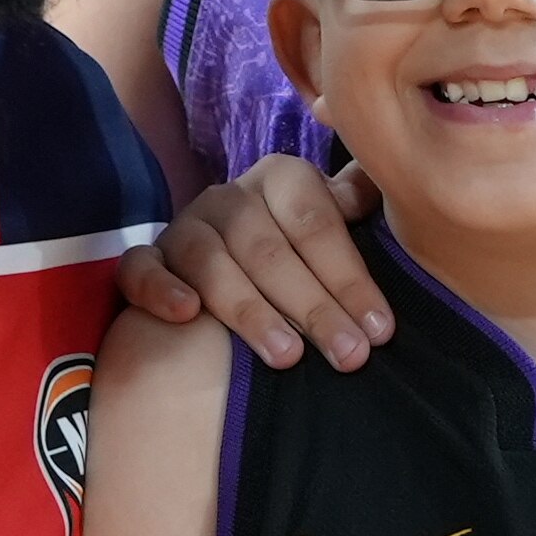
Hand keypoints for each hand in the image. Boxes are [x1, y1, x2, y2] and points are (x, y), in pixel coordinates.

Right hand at [118, 154, 392, 370]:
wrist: (236, 268)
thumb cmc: (300, 253)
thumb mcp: (335, 221)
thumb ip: (358, 203)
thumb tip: (393, 185)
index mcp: (281, 178)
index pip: (316, 225)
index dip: (350, 278)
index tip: (380, 330)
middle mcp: (229, 197)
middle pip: (270, 251)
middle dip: (315, 307)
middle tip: (349, 355)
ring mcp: (184, 226)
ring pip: (212, 264)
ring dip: (251, 311)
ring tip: (288, 357)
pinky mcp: (148, 259)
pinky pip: (142, 268)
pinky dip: (160, 289)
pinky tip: (186, 314)